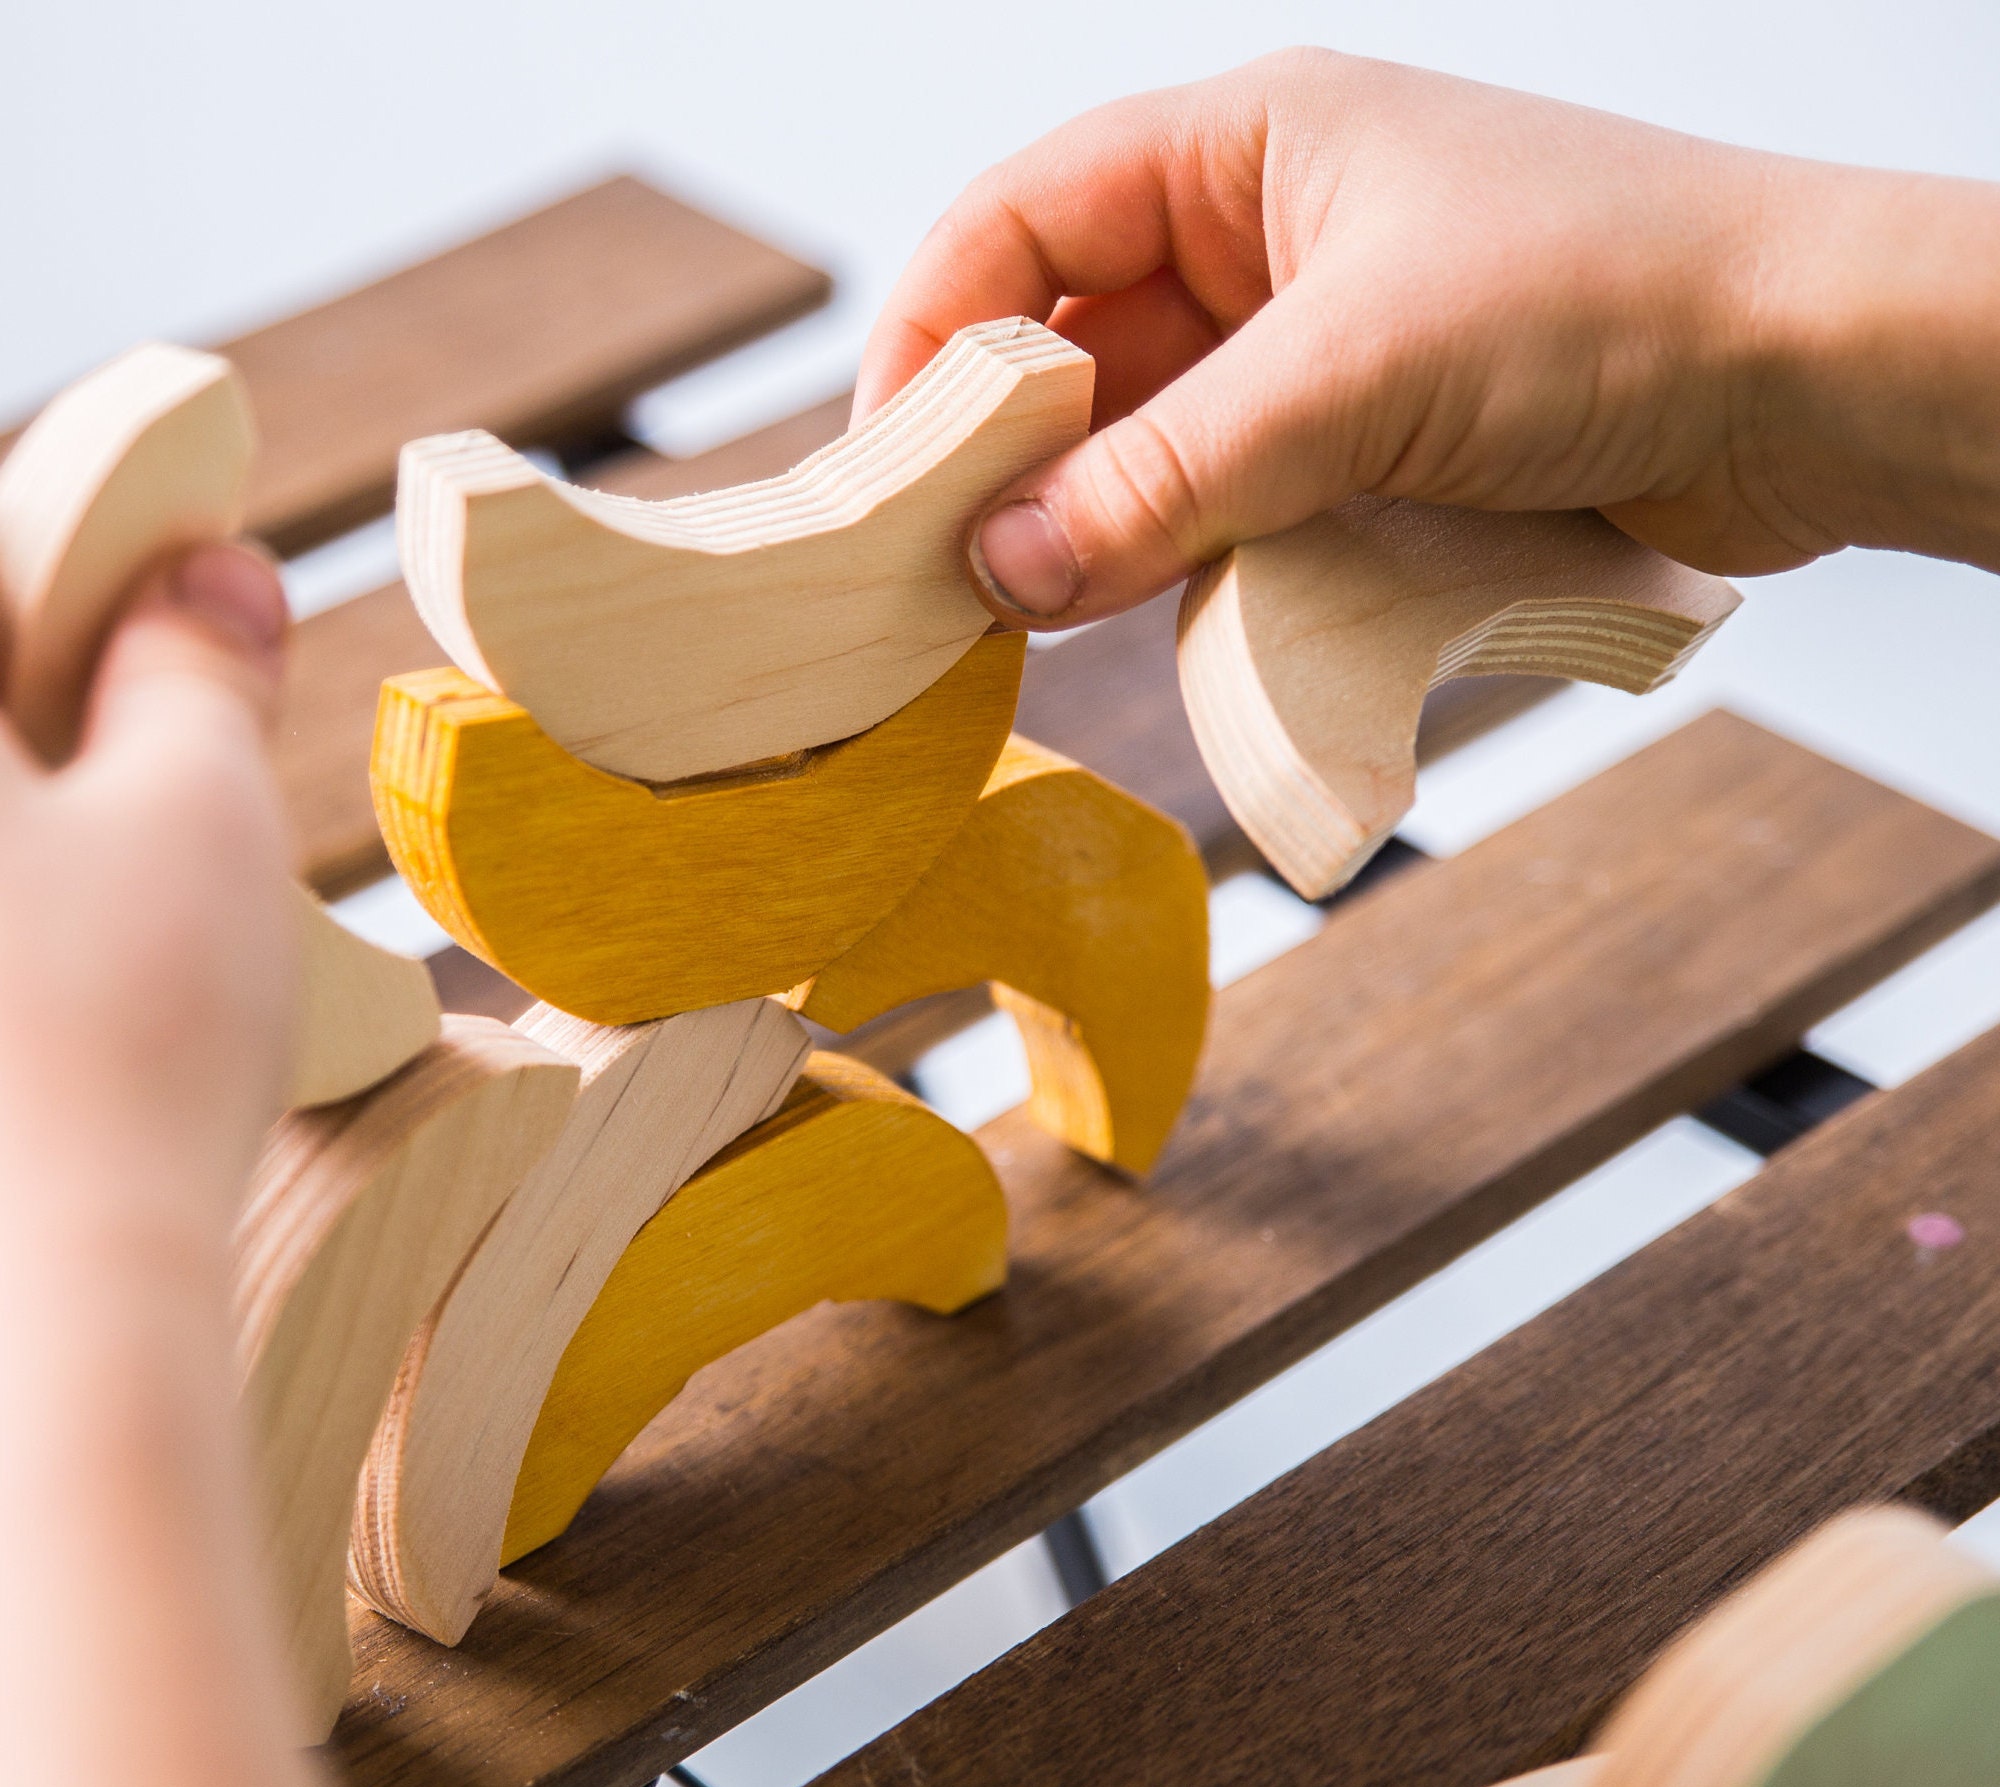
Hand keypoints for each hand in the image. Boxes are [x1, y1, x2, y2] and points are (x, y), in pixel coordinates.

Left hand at [0, 542, 293, 1308]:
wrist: (42, 1305)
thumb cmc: (126, 1039)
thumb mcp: (202, 812)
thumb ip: (196, 665)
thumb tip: (211, 573)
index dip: (68, 560)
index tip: (153, 594)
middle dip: (36, 701)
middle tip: (137, 748)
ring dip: (20, 820)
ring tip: (101, 879)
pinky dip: (2, 912)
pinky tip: (40, 976)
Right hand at [857, 49, 1999, 624]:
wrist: (1810, 384)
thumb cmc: (1610, 300)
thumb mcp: (1352, 378)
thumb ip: (1166, 479)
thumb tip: (1004, 568)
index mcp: (1246, 145)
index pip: (1024, 222)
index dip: (936, 337)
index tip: (887, 468)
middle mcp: (1264, 238)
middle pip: (1071, 342)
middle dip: (1002, 453)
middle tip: (940, 570)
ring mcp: (1311, 350)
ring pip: (1142, 438)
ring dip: (1087, 520)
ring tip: (1021, 610)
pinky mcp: (1360, 448)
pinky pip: (1221, 502)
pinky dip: (1172, 557)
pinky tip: (1134, 611)